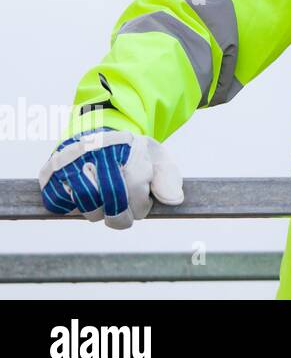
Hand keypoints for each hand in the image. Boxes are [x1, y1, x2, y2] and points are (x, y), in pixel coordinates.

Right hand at [38, 127, 183, 228]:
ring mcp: (69, 158)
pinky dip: (74, 210)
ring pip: (86, 203)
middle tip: (125, 218)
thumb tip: (174, 200)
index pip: (134, 182)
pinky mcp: (49, 171)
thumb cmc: (131, 156)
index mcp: (126, 141)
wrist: (97, 140)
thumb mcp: (157, 160)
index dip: (140, 204)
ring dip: (98, 214)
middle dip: (121, 216)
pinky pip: (61, 204)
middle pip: (110, 197)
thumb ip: (168, 178)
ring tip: (106, 207)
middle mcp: (95, 146)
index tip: (142, 207)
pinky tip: (86, 200)